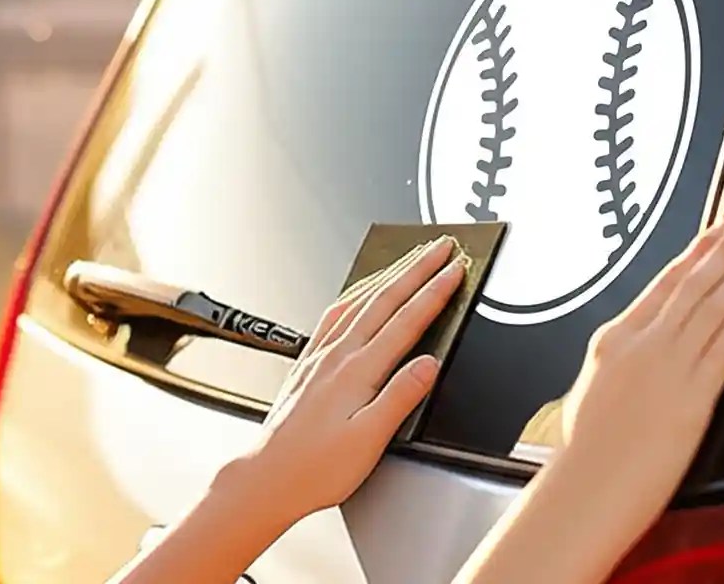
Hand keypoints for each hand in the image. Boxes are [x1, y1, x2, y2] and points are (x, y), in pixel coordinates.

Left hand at [110, 237, 466, 583]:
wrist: (267, 477)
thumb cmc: (314, 468)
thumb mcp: (369, 440)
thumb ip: (400, 397)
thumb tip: (429, 364)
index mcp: (356, 371)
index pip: (406, 320)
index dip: (435, 291)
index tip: (456, 269)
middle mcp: (336, 356)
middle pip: (385, 299)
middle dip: (417, 269)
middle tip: (441, 246)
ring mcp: (320, 356)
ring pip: (360, 301)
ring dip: (388, 275)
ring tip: (409, 258)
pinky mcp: (307, 364)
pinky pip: (335, 315)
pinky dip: (355, 294)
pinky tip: (358, 293)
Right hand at [559, 208, 723, 528]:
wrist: (584, 488)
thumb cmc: (584, 451)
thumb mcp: (593, 388)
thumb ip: (622, 362)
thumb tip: (638, 349)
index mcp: (614, 339)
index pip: (663, 283)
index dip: (696, 252)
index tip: (718, 229)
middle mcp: (641, 346)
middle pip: (691, 285)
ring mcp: (666, 370)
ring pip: (709, 309)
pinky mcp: (691, 400)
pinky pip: (721, 352)